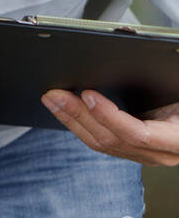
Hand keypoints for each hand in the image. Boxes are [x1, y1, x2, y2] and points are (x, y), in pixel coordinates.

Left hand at [42, 89, 178, 166]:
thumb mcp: (176, 87)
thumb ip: (165, 81)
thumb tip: (148, 60)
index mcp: (178, 139)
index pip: (137, 134)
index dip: (109, 116)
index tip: (88, 95)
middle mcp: (162, 154)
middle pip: (111, 139)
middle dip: (78, 115)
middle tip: (54, 94)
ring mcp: (147, 156)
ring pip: (102, 144)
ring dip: (72, 119)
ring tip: (52, 99)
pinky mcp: (135, 151)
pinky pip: (102, 141)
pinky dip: (80, 124)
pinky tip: (65, 110)